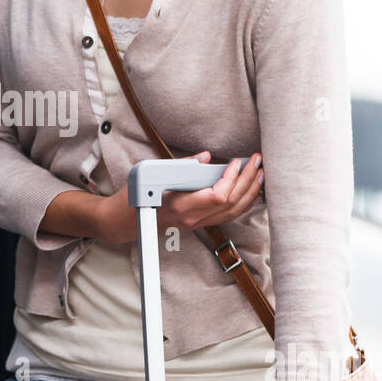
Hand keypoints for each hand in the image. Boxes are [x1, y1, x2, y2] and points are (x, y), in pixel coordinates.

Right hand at [95, 150, 263, 246]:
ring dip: (250, 192)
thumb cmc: (133, 197)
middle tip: (257, 161)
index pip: (217, 196)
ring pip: (232, 212)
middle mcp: (191, 219)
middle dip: (247, 180)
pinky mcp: (197, 224)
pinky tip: (251, 192)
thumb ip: (181, 166)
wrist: (121, 222)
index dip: (232, 178)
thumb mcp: (151, 174)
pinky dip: (242, 204)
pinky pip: (226, 217)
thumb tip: (206, 156)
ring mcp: (195, 224)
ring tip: (260, 174)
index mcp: (180, 206)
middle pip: (230, 203)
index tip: (236, 161)